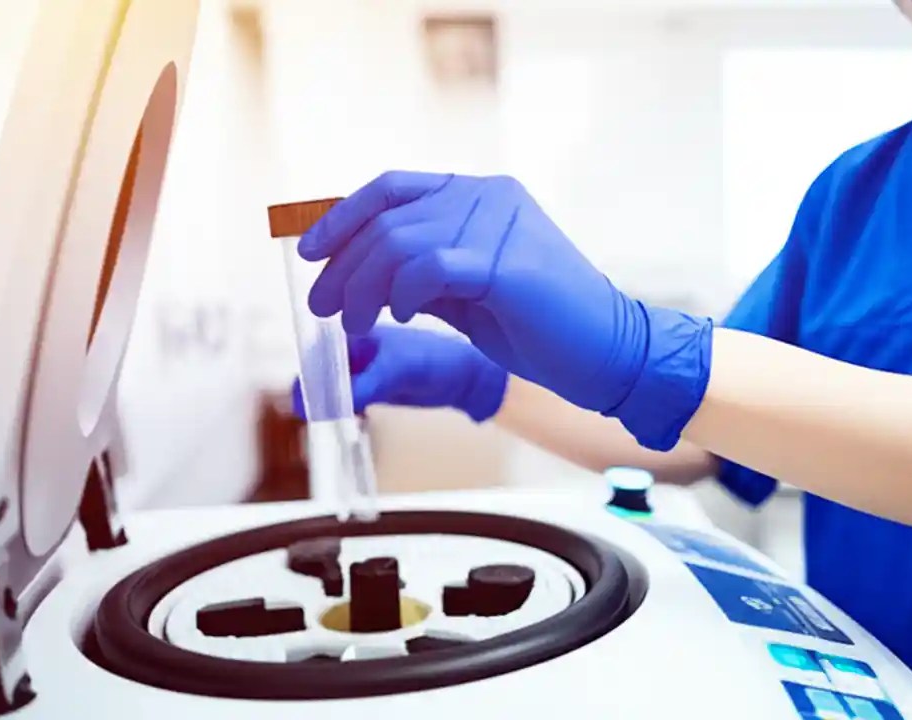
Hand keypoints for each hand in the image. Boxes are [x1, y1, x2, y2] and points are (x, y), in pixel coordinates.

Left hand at [299, 171, 712, 449]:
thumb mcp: (465, 290)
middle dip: (343, 265)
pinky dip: (400, 294)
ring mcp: (502, 223)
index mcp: (482, 193)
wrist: (604, 354)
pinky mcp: (507, 261)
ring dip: (364, 288)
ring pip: (401, 243)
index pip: (394, 188)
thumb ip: (421, 270)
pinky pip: (429, 268)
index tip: (308, 252)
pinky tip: (397, 317)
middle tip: (324, 307)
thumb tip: (355, 273)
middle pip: (388, 219)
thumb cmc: (537, 326)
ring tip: (356, 323)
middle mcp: (490, 195)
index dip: (341, 215)